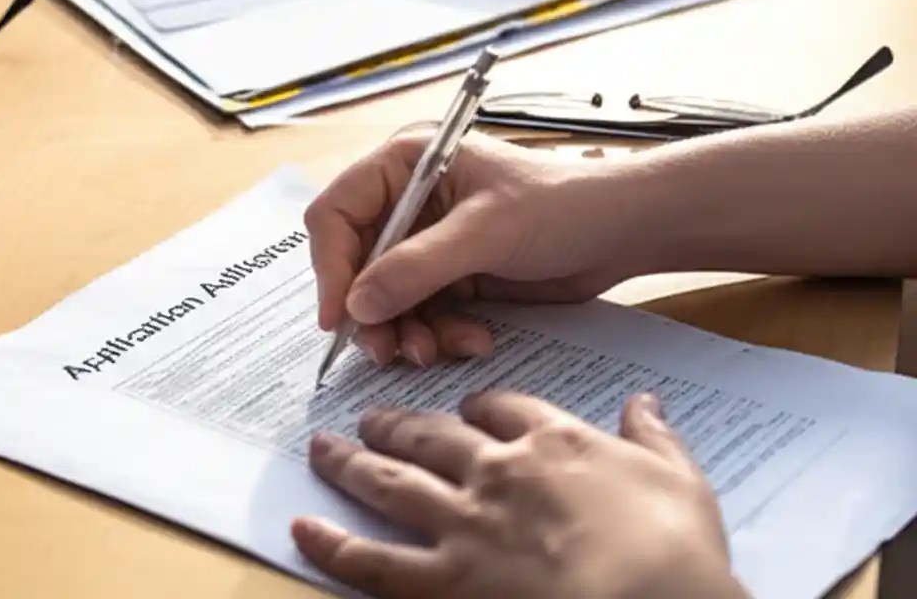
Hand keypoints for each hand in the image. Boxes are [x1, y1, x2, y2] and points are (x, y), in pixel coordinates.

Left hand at [291, 392, 746, 598]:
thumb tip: (645, 403)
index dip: (479, 407)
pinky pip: (373, 559)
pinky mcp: (445, 582)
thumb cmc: (680, 554)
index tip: (470, 410)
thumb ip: (654, 438)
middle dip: (397, 424)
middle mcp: (498, 472)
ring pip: (392, 481)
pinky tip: (302, 528)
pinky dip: (332, 543)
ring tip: (323, 448)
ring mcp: (465, 525)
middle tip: (372, 418)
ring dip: (351, 462)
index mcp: (554, 443)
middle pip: (432, 434)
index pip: (502, 407)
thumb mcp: (681, 482)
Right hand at [304, 132, 642, 367]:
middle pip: (355, 264)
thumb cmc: (562, 206)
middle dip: (373, 310)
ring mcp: (428, 241)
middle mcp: (408, 201)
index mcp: (405, 164)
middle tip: (389, 350)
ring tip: (435, 351)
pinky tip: (472, 341)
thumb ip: (416, 268)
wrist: (622, 232)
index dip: (330, 265)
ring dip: (407, 331)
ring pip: (385, 298)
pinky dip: (438, 334)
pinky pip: (420, 314)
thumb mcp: (485, 232)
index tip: (340, 316)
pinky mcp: (450, 275)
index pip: (336, 213)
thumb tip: (357, 304)